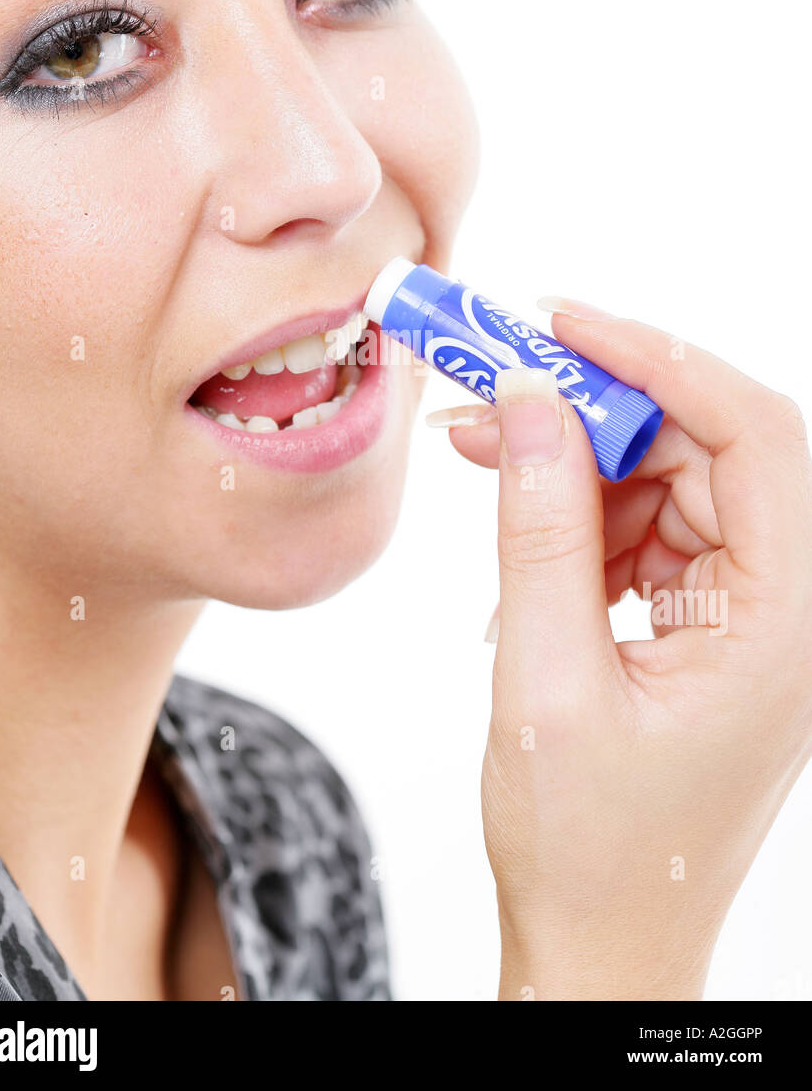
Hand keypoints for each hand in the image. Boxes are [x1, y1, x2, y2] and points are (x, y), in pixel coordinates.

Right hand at [433, 301, 811, 999]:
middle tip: (498, 376)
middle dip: (601, 403)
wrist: (604, 939)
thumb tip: (528, 397)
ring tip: (482, 445)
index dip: (661, 362)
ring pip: (673, 476)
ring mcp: (752, 612)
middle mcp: (788, 606)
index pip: (756, 438)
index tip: (562, 322)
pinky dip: (581, 504)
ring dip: (579, 453)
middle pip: (710, 446)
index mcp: (787, 624)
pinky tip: (515, 505)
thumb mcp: (546, 679)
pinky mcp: (709, 620)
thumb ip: (540, 528)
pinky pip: (650, 523)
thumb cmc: (588, 847)